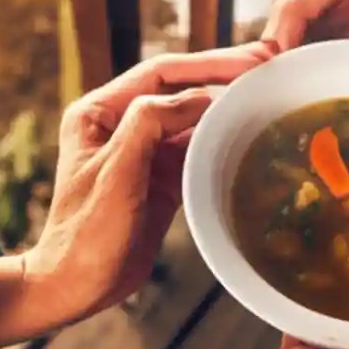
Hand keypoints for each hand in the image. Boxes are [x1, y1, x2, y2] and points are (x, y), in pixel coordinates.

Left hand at [19, 43, 272, 327]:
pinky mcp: (160, 180)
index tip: (251, 60)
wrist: (78, 287)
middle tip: (270, 66)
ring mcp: (142, 153)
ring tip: (267, 96)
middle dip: (224, 79)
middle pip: (180, 90)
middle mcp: (120, 125)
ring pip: (192, 121)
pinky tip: (250, 137)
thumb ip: (149, 124)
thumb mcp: (116, 172)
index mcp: (99, 112)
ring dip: (228, 109)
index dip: (208, 63)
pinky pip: (197, 152)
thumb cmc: (86, 233)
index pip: (161, 72)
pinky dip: (223, 144)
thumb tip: (199, 98)